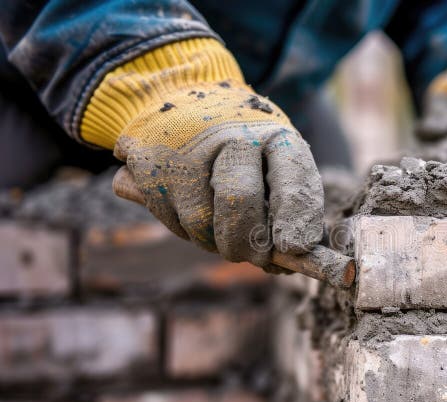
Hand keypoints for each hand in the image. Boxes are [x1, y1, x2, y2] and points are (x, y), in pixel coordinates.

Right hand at [80, 39, 322, 271]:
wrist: (180, 94)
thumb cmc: (242, 147)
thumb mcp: (274, 160)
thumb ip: (286, 207)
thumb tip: (290, 259)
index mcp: (275, 136)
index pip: (292, 174)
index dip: (296, 215)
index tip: (293, 248)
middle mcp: (231, 134)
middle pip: (239, 202)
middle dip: (249, 245)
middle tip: (258, 259)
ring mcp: (186, 147)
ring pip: (201, 222)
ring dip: (214, 241)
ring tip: (222, 228)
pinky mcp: (149, 162)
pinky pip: (170, 220)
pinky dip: (184, 229)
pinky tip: (190, 209)